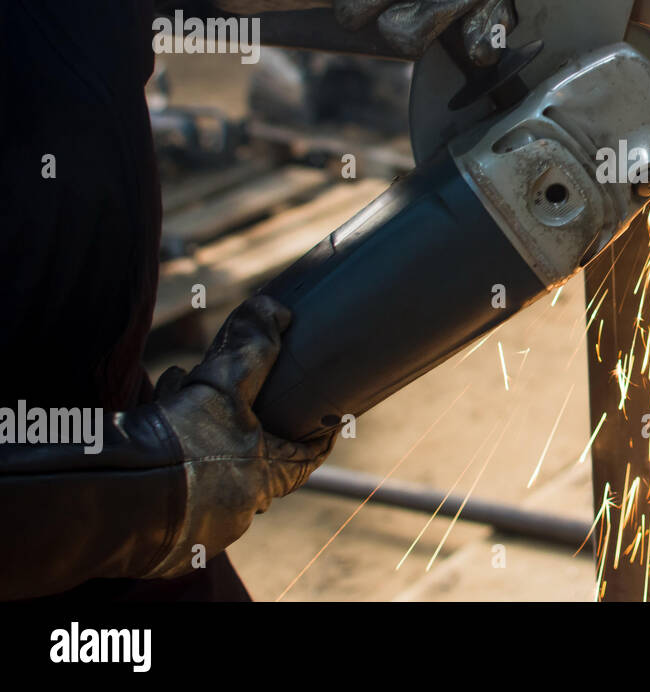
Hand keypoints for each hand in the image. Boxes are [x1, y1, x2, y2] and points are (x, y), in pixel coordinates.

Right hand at [145, 295, 334, 578]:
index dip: (315, 440)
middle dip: (237, 434)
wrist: (113, 498)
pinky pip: (175, 511)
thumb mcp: (221, 385)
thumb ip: (253, 347)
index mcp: (264, 475)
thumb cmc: (180, 443)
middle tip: (222, 406)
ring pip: (210, 484)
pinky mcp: (165, 552)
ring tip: (174, 409)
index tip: (322, 426)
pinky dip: (169, 481)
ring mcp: (203, 534)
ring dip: (199, 451)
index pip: (305, 461)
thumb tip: (278, 311)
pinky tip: (149, 449)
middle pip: (250, 469)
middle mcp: (239, 511)